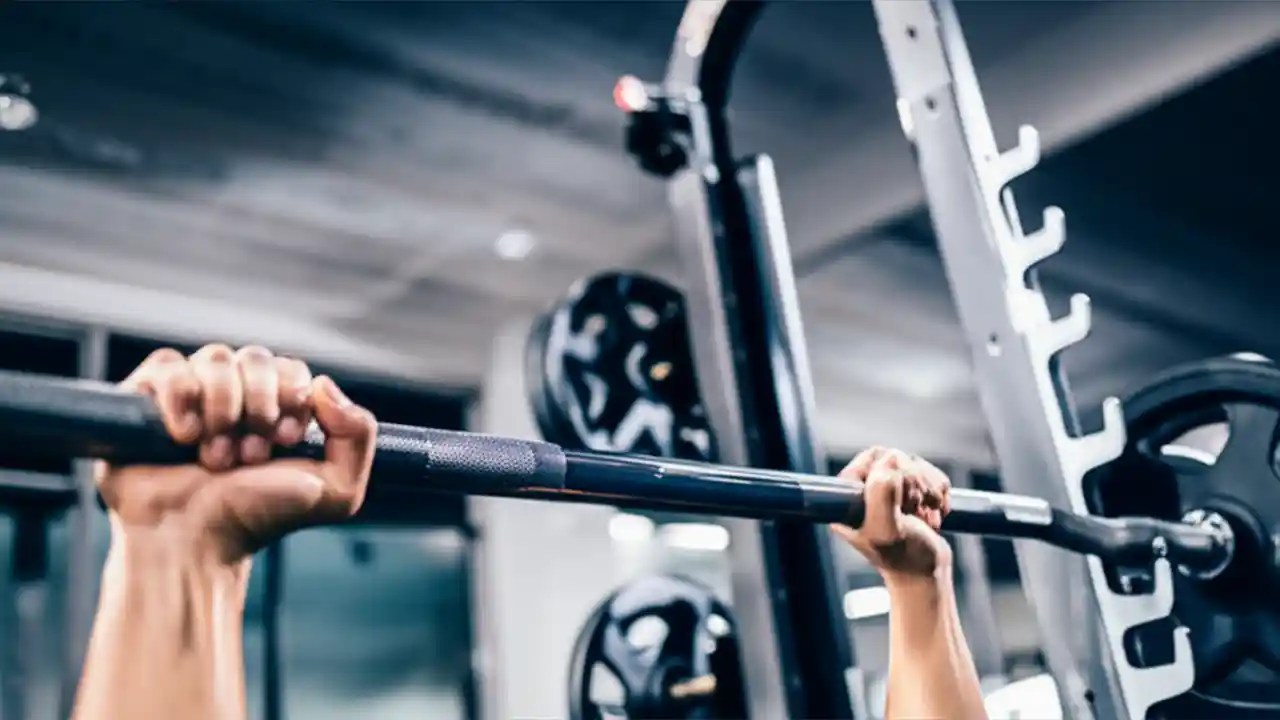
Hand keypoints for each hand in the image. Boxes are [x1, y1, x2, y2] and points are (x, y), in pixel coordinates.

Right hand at [95, 344, 376, 564]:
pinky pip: (166, 365)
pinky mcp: (144, 399)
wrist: (195, 543)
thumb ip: (358, 436)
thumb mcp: (337, 491)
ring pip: (215, 358)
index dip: (291, 398)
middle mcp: (234, 394)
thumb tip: (325, 384)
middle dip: (259, 406)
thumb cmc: (259, 518)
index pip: (291, 368)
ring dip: (223, 409)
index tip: (284, 441)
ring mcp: (190, 394)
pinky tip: (183, 437)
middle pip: (255, 357)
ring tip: (216, 457)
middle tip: (250, 454)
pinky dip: (180, 398)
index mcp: (276, 407)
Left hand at [830, 447, 952, 579]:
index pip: (875, 456)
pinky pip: (931, 475)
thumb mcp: (886, 530)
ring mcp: (888, 492)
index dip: (896, 471)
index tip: (902, 500)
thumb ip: (882, 496)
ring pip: (917, 465)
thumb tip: (889, 462)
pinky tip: (935, 514)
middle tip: (915, 511)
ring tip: (926, 516)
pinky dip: (940, 493)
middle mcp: (864, 491)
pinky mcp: (909, 496)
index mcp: (848, 496)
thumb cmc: (904, 559)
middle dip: (917, 484)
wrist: (927, 576)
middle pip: (899, 459)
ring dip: (930, 490)